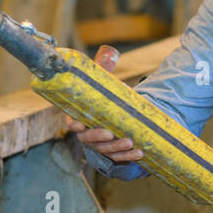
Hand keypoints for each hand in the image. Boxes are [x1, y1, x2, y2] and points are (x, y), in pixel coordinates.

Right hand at [65, 45, 144, 163]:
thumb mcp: (106, 87)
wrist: (122, 120)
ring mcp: (100, 146)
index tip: (79, 125)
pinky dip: (129, 157)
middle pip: (87, 140)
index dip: (74, 125)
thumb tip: (110, 54)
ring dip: (116, 148)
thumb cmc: (109, 101)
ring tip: (130, 142)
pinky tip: (139, 153)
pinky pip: (119, 159)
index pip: (73, 123)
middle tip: (109, 133)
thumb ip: (105, 73)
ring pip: (105, 151)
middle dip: (97, 138)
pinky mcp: (113, 155)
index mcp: (82, 118)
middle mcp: (88, 134)